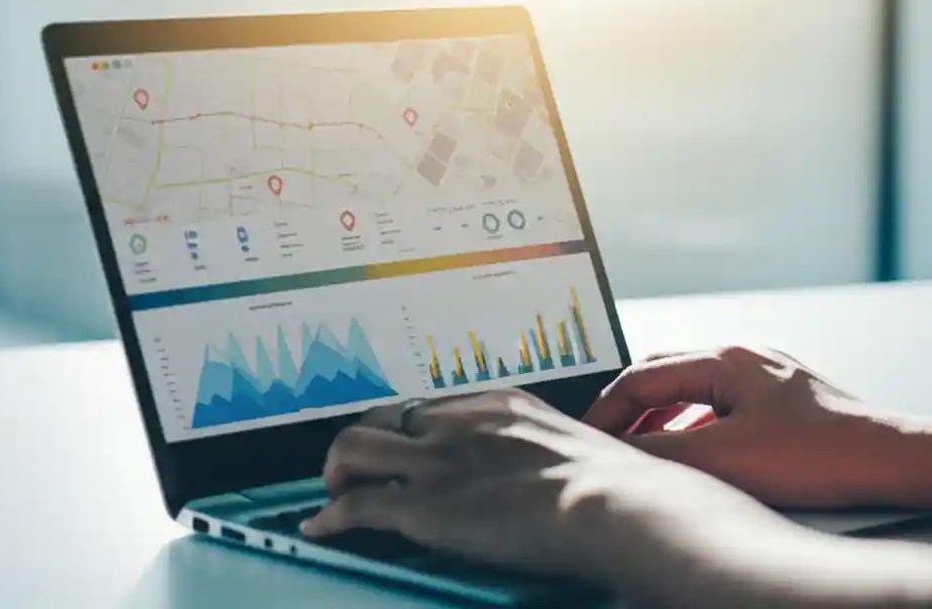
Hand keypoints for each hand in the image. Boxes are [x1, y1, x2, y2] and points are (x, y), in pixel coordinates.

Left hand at [302, 389, 734, 577]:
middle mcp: (455, 423)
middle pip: (382, 418)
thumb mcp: (568, 442)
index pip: (429, 407)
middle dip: (363, 443)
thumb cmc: (611, 482)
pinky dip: (330, 517)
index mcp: (493, 404)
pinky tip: (320, 529)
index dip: (407, 429)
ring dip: (336, 473)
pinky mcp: (421, 507)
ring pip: (352, 450)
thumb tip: (545, 473)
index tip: (404, 445)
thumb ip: (539, 447)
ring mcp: (435, 463)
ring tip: (333, 492)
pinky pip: (355, 506)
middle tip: (357, 469)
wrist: (609, 502)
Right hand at [584, 347, 931, 507]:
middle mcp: (746, 356)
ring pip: (696, 390)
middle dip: (629, 408)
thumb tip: (615, 453)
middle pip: (666, 374)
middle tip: (603, 440)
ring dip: (661, 418)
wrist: (891, 460)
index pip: (642, 377)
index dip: (606, 411)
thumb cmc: (817, 455)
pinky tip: (696, 452)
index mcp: (725, 358)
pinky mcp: (790, 400)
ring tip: (639, 448)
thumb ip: (660, 453)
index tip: (584, 439)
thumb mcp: (724, 458)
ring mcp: (771, 376)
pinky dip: (696, 425)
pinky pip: (725, 405)